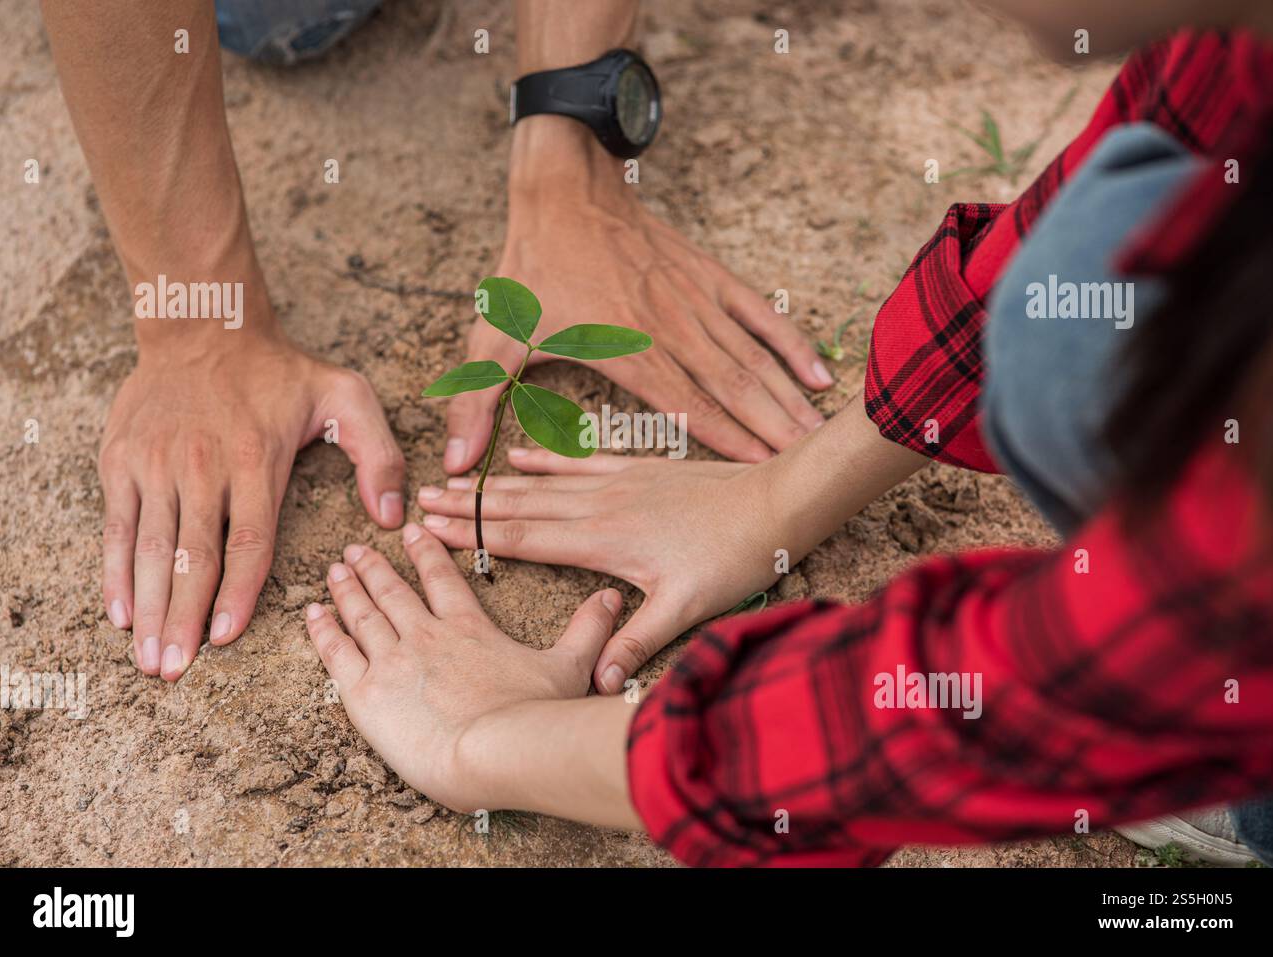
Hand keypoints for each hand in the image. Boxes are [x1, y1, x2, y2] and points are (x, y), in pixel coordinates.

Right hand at [99, 328, 405, 679]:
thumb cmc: (279, 370)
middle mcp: (201, 467)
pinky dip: (115, 572)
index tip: (227, 635)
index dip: (237, 592)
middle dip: (184, 618)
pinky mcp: (123, 462)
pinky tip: (121, 612)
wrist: (203, 324)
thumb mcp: (347, 396)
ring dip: (148, 607)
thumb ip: (378, 453)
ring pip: (149, 548)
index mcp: (255, 460)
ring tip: (149, 657)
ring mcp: (156, 465)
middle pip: (192, 556)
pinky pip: (117, 526)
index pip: (247, 540)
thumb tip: (390, 513)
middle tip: (176, 670)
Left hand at [304, 529, 623, 812]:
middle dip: (376, 566)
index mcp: (469, 628)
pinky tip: (312, 613)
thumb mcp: (570, 667)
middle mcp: (426, 635)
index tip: (414, 532)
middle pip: (394, 591)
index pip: (442, 580)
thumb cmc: (535, 716)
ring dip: (347, 589)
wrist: (496, 750)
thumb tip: (611, 596)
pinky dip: (322, 630)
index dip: (427, 553)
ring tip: (335, 569)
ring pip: (362, 614)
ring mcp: (392, 660)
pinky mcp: (366, 692)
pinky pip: (337, 653)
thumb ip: (588, 629)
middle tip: (359, 547)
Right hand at [418, 447, 787, 693]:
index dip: (471, 537)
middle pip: (519, 508)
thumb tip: (596, 686)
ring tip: (452, 480)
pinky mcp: (639, 468)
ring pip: (542, 483)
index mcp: (602, 542)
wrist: (775, 502)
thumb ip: (636, 642)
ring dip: (494, 484)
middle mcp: (600, 506)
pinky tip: (519, 455)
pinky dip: (546, 458)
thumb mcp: (685, 610)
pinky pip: (580, 460)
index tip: (428, 532)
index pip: (521, 540)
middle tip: (417, 501)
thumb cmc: (732, 559)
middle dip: (465, 507)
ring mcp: (618, 483)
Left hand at [443, 147, 831, 472]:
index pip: (685, 403)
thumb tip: (453, 465)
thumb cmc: (531, 269)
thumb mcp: (494, 336)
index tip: (760, 471)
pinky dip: (789, 343)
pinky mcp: (707, 277)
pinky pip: (757, 314)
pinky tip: (817, 374)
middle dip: (772, 428)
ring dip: (787, 397)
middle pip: (732, 385)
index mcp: (624, 347)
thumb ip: (477, 402)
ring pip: (752, 356)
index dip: (725, 440)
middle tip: (808, 465)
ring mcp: (694, 300)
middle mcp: (670, 326)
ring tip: (819, 435)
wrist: (564, 188)